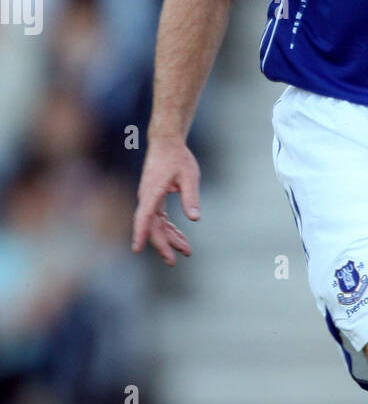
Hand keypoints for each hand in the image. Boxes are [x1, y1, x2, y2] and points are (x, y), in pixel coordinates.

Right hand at [131, 137, 200, 264]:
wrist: (166, 142)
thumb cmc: (178, 157)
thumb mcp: (190, 176)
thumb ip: (191, 197)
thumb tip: (194, 218)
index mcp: (152, 192)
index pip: (144, 217)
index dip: (140, 234)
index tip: (137, 249)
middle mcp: (147, 198)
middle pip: (151, 227)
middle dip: (162, 245)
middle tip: (173, 261)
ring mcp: (150, 199)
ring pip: (156, 225)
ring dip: (169, 238)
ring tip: (186, 251)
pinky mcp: (155, 198)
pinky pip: (160, 219)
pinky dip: (169, 229)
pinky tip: (180, 237)